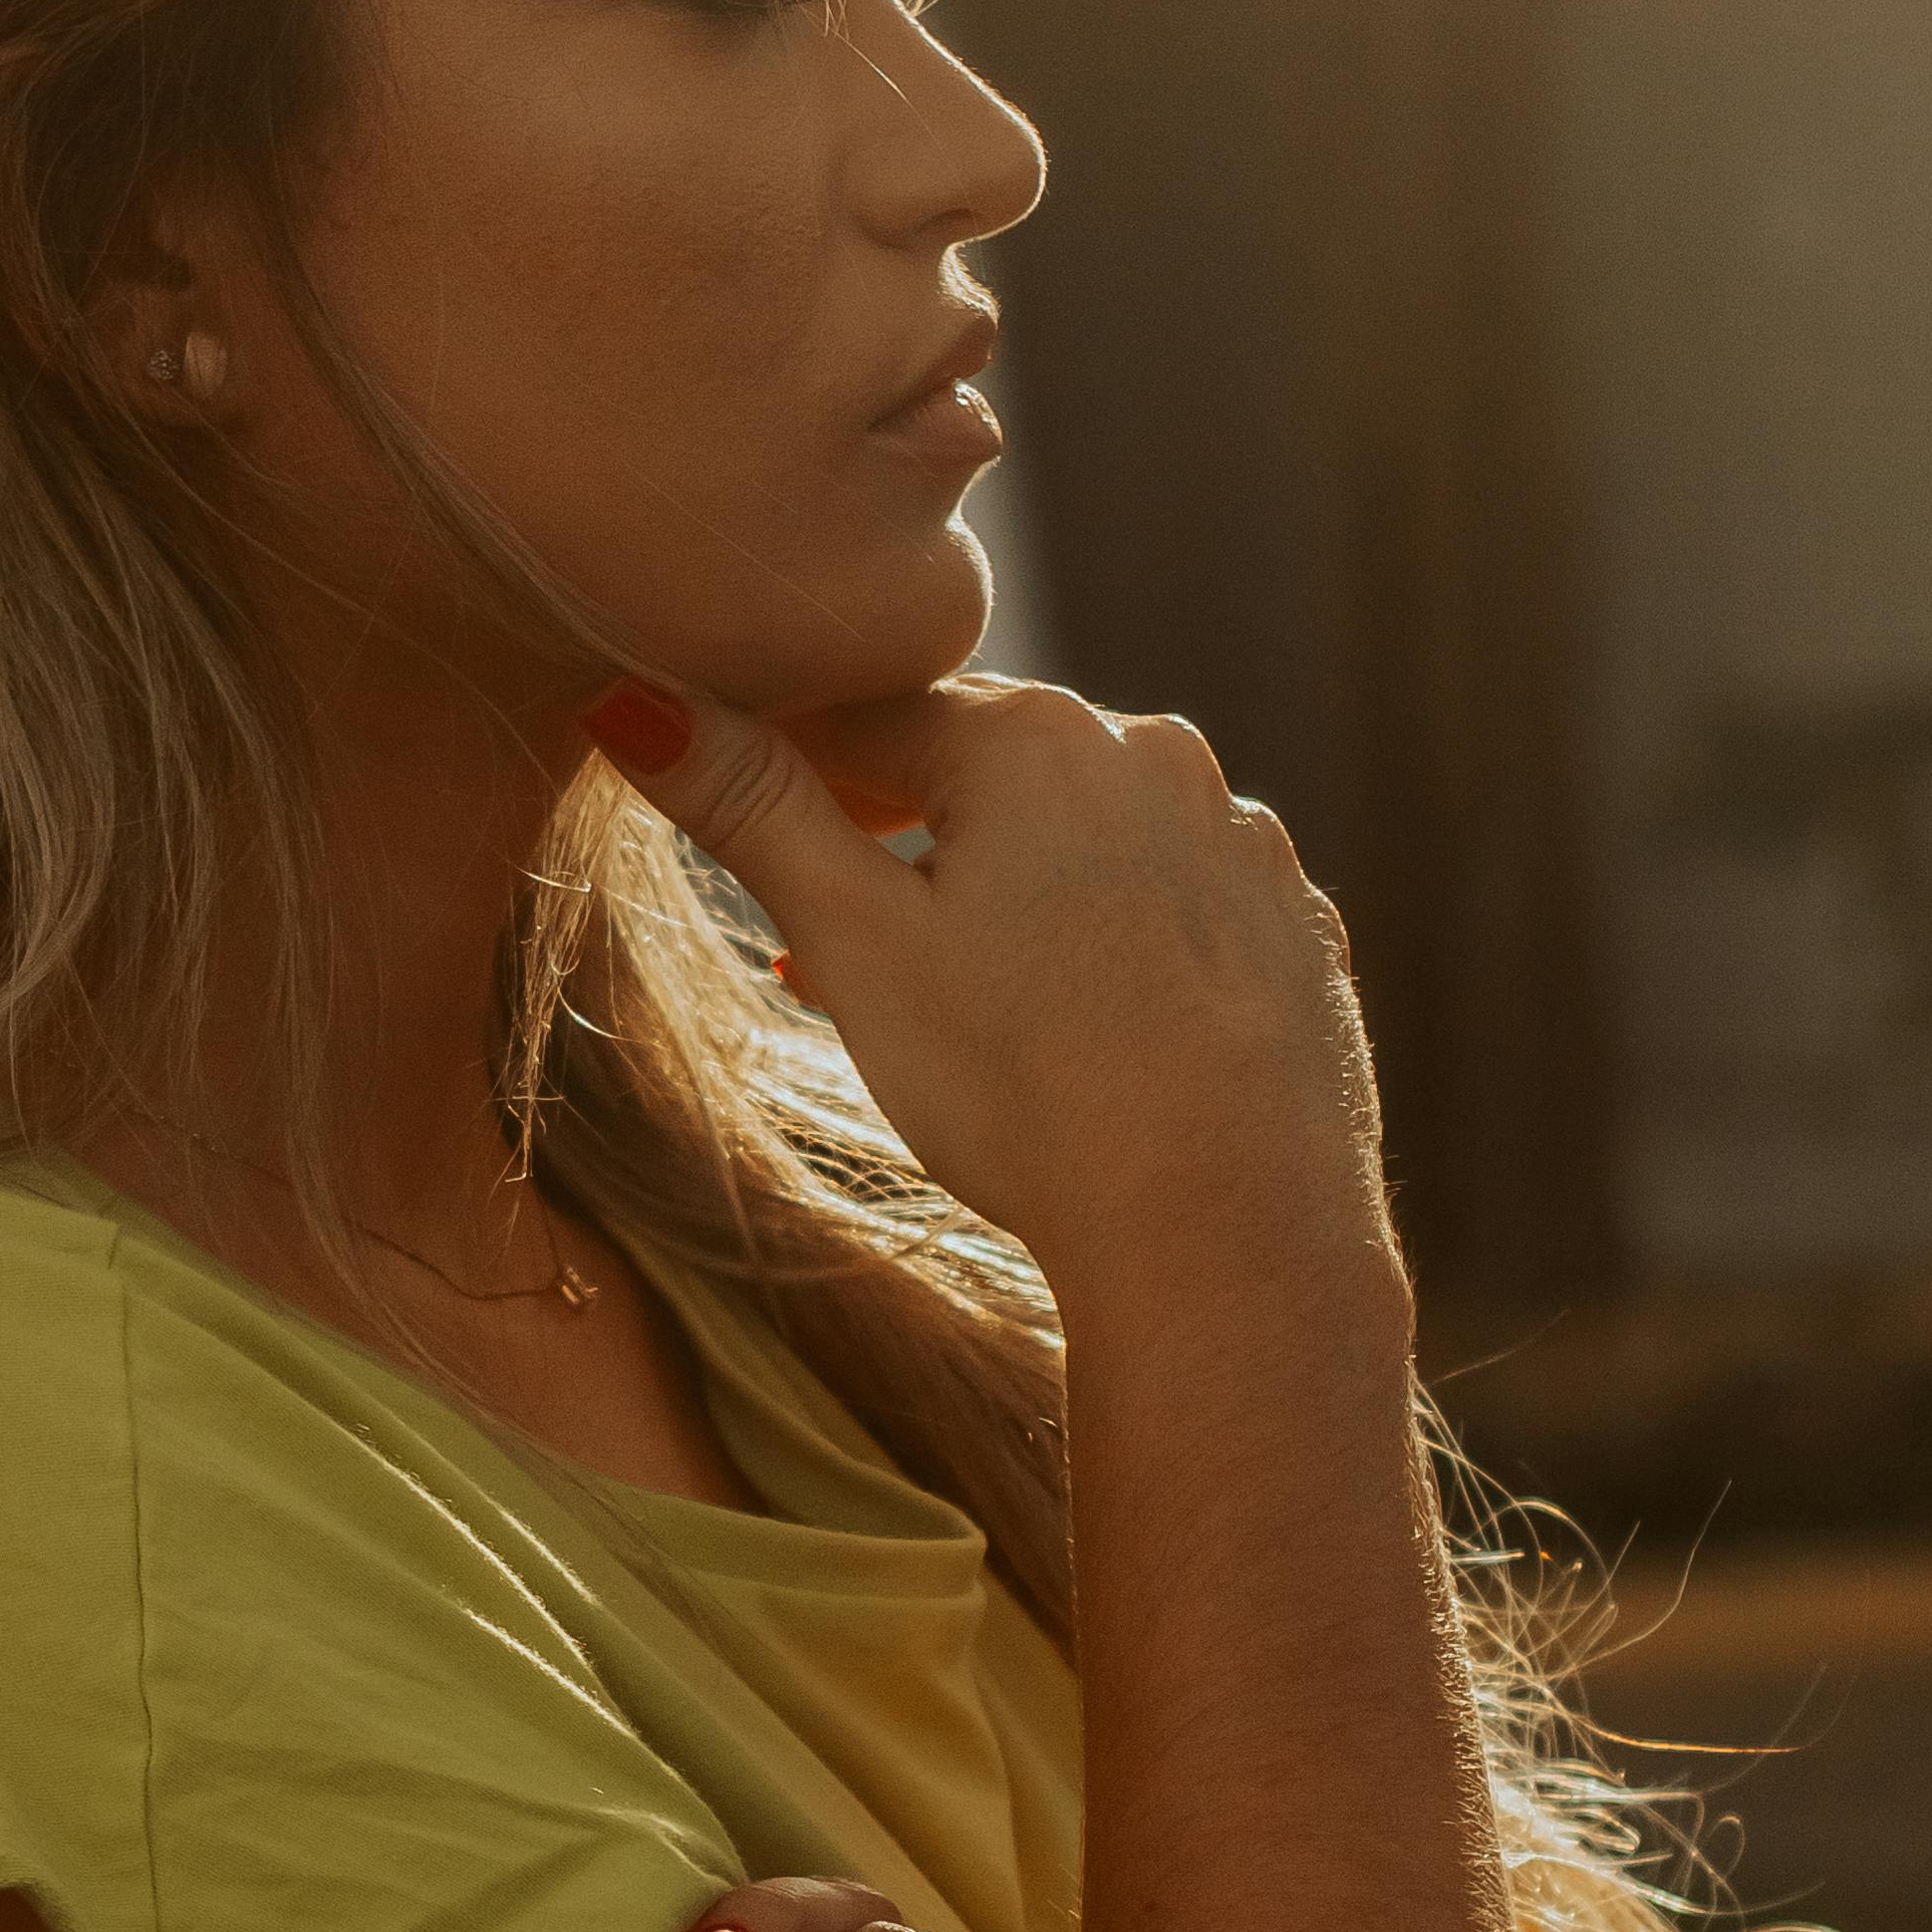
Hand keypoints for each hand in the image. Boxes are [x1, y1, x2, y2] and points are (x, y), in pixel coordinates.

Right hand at [578, 668, 1393, 1309]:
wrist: (1227, 1233)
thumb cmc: (1024, 1089)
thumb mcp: (857, 945)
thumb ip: (751, 809)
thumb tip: (637, 699)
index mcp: (1036, 737)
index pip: (867, 715)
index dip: (787, 768)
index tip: (742, 825)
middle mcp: (1155, 757)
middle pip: (983, 768)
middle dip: (896, 837)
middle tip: (826, 938)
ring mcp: (1241, 843)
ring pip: (1083, 837)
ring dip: (1003, 888)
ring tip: (946, 997)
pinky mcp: (1294, 930)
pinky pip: (1170, 903)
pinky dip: (1107, 938)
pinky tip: (1077, 1022)